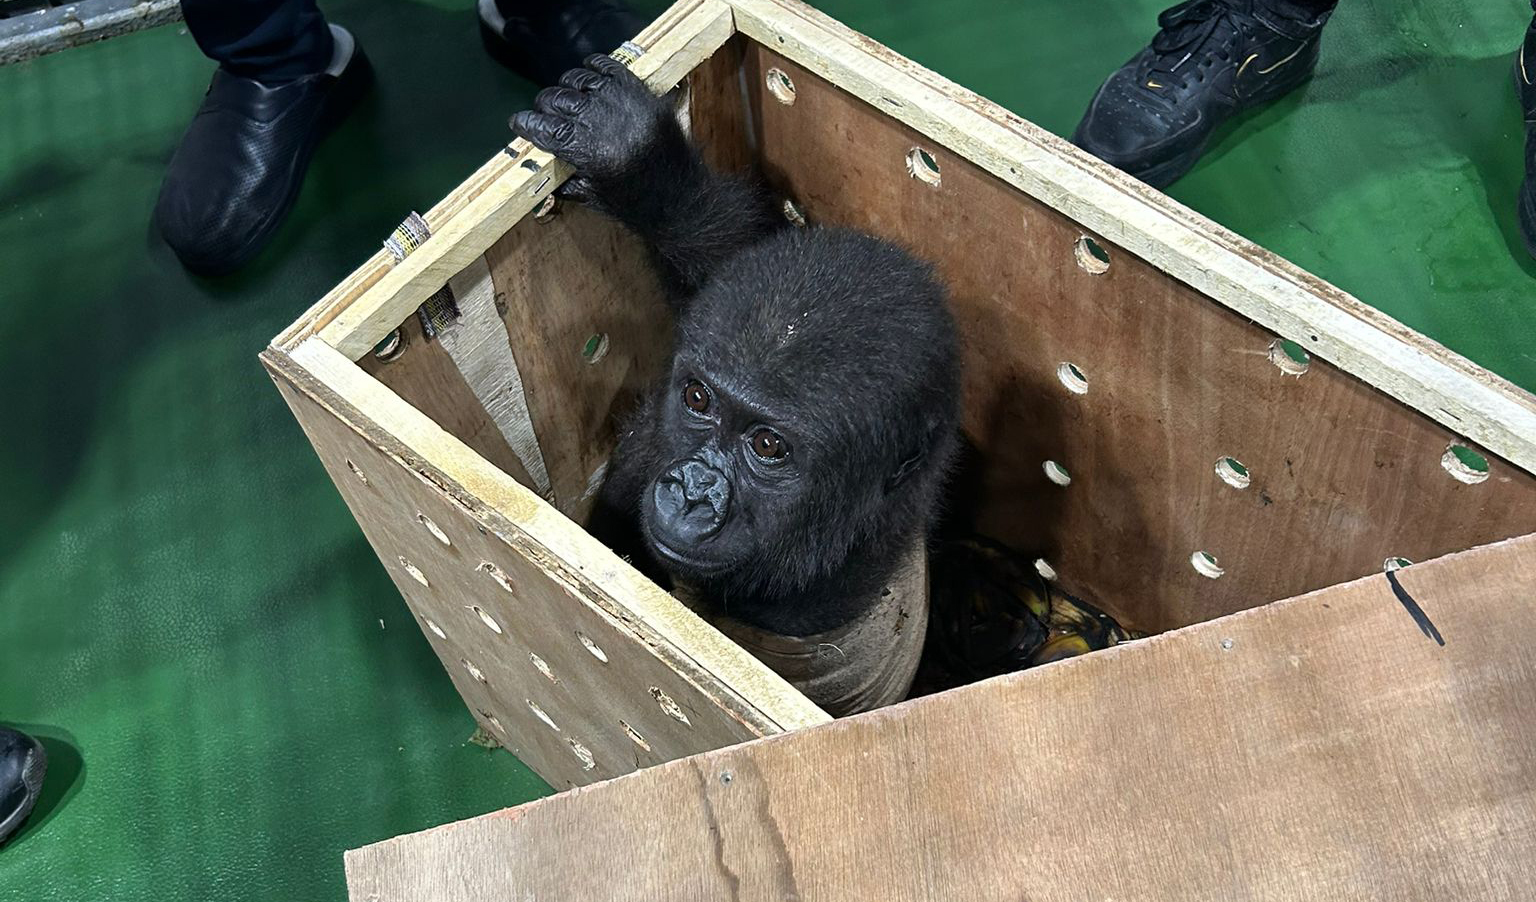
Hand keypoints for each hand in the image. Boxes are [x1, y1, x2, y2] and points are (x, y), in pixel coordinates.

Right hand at [509, 54, 681, 211]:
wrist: (684, 201)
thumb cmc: (639, 207)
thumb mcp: (596, 197)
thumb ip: (567, 179)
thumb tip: (541, 167)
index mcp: (592, 154)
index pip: (549, 129)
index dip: (529, 124)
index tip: (518, 122)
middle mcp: (608, 124)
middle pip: (561, 101)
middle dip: (545, 106)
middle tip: (542, 113)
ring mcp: (628, 106)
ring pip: (582, 81)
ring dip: (567, 87)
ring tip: (564, 96)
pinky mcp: (644, 96)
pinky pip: (612, 69)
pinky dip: (595, 67)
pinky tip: (587, 73)